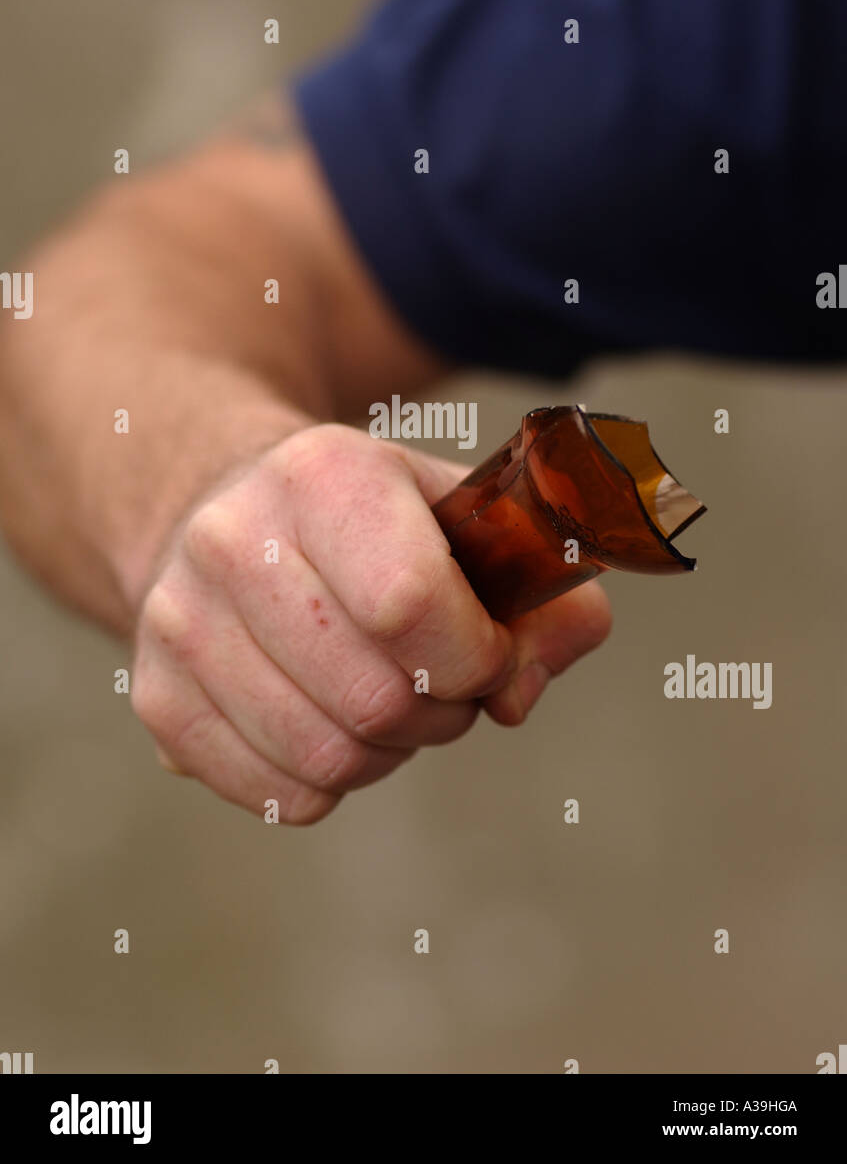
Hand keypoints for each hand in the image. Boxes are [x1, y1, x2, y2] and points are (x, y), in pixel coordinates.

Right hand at [131, 423, 611, 821]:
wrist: (228, 508)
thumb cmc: (373, 524)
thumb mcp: (471, 520)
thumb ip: (547, 601)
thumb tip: (516, 696)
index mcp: (323, 474)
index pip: (411, 603)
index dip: (474, 654)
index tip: (484, 649)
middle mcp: (233, 540)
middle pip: (376, 699)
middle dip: (441, 711)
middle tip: (440, 681)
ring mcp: (181, 622)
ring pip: (329, 759)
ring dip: (389, 751)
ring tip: (388, 697)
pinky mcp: (157, 698)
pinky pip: (280, 796)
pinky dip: (331, 782)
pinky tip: (330, 720)